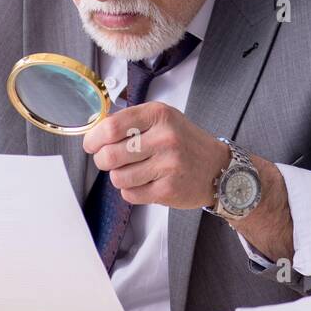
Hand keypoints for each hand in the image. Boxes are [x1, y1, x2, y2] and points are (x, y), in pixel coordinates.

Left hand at [83, 102, 226, 208]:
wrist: (218, 168)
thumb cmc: (185, 142)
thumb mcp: (163, 119)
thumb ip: (131, 120)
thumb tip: (95, 129)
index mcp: (159, 115)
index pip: (111, 127)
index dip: (93, 138)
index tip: (91, 144)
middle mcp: (164, 138)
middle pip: (109, 155)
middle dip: (102, 160)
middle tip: (107, 160)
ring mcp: (168, 165)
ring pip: (117, 178)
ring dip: (119, 177)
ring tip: (133, 171)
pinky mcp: (168, 190)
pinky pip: (130, 195)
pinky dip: (131, 191)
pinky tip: (145, 182)